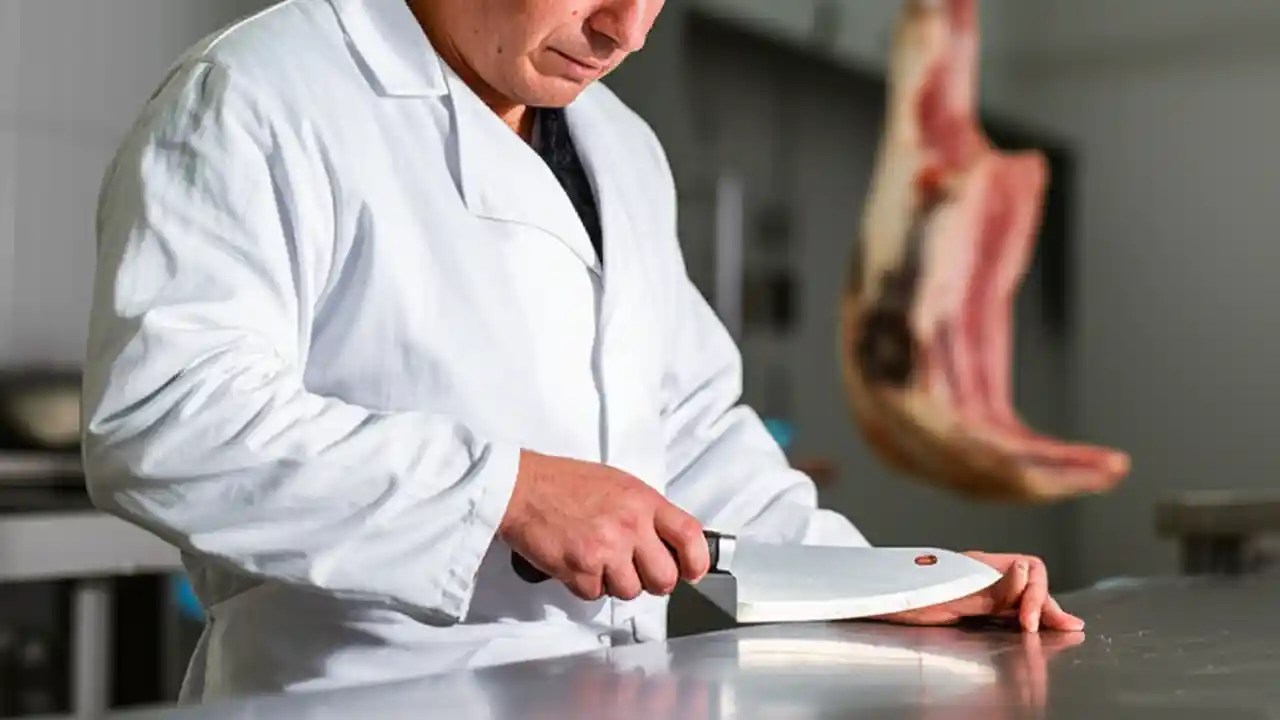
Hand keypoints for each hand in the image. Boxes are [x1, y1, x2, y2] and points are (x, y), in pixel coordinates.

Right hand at [499, 450, 710, 601]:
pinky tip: (576, 563)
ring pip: (630, 591)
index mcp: (643, 501)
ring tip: (598, 561)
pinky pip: (596, 595)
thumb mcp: (618, 485)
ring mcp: (605, 549)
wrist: (521, 488)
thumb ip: (645, 513)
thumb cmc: (566, 484)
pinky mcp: (580, 569)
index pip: (690, 536)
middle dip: (652, 581)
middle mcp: (630, 525)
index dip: (697, 561)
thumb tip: (666, 543)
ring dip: (615, 583)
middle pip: (664, 578)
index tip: (692, 572)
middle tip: (636, 572)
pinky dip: (586, 585)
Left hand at [871, 552, 1083, 631]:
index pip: (1030, 569)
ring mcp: (974, 586)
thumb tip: (1025, 570)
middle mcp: (981, 572)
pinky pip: (1002, 607)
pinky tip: (1033, 623)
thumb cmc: (903, 593)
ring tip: (1063, 625)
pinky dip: (1021, 614)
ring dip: (1040, 609)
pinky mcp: (966, 602)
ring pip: (1018, 595)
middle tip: (1066, 628)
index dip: (1037, 595)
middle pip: (1028, 583)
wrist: (871, 595)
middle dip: (1047, 604)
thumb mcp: (950, 594)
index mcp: (980, 564)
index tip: (1028, 622)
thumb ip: (991, 588)